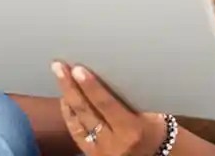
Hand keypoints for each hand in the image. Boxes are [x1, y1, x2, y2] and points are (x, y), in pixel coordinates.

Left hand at [53, 61, 167, 154]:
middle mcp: (113, 143)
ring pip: (78, 122)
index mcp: (131, 130)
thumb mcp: (151, 114)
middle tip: (59, 67)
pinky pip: (77, 134)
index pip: (106, 105)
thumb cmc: (156, 130)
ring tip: (59, 77)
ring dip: (67, 98)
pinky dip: (70, 116)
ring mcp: (101, 152)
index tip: (77, 68)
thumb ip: (130, 98)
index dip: (90, 86)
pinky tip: (65, 100)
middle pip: (87, 112)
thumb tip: (108, 73)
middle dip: (70, 87)